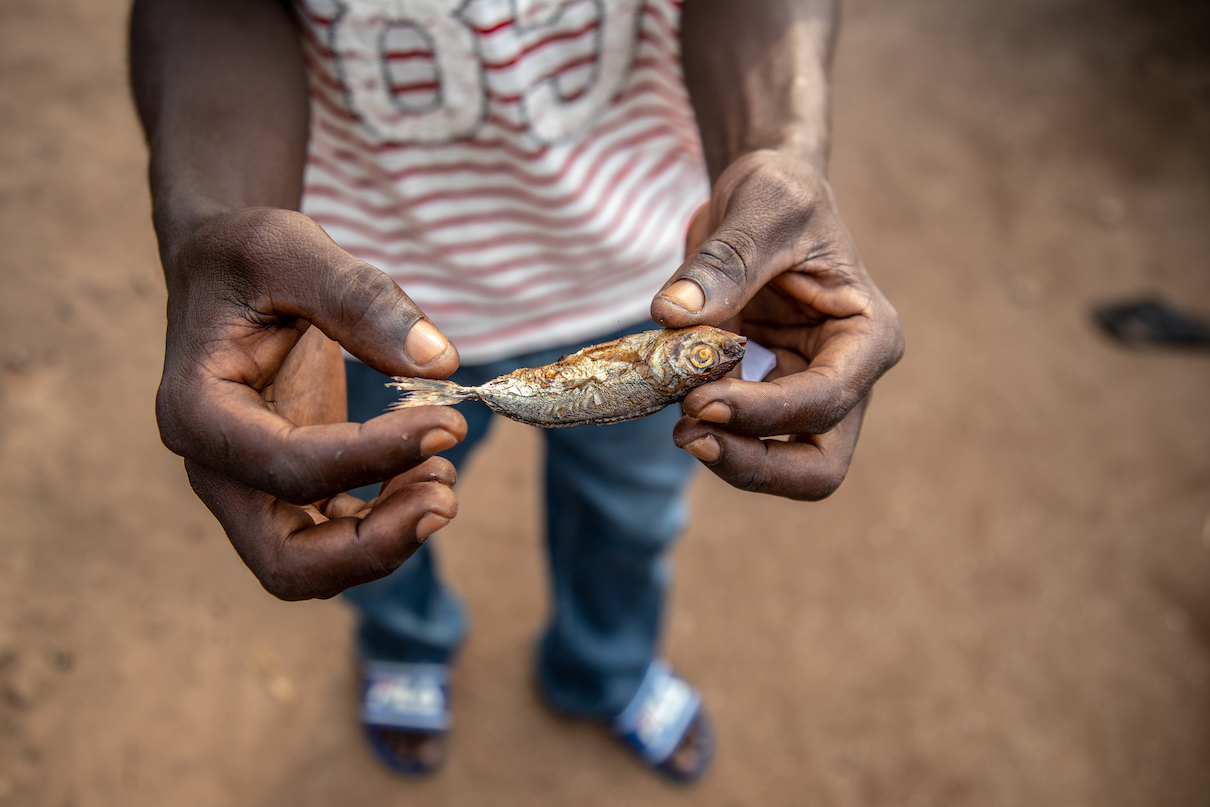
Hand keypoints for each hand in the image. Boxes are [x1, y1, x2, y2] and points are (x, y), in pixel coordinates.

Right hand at [158, 207, 465, 598]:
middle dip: (373, 546)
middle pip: (287, 562)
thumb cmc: (249, 256)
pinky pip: (338, 538)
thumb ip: (362, 300)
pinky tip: (428, 470)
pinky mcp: (291, 489)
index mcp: (198, 413)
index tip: (447, 423)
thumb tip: (439, 364)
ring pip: (315, 567)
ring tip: (444, 476)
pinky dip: (387, 521)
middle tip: (446, 496)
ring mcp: (251, 489)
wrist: (230, 271)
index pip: (289, 468)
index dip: (374, 456)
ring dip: (388, 540)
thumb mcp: (294, 249)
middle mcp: (216, 469)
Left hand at [651, 150, 903, 499]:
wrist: (762, 197)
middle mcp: (848, 377)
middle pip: (819, 467)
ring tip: (677, 421)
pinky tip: (675, 401)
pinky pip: (743, 438)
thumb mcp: (760, 208)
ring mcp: (808, 395)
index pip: (827, 400)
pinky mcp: (767, 397)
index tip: (700, 399)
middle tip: (690, 433)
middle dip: (755, 465)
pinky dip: (710, 432)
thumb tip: (674, 314)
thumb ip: (723, 262)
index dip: (764, 413)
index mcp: (867, 335)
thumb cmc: (779, 194)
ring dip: (728, 456)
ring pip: (782, 466)